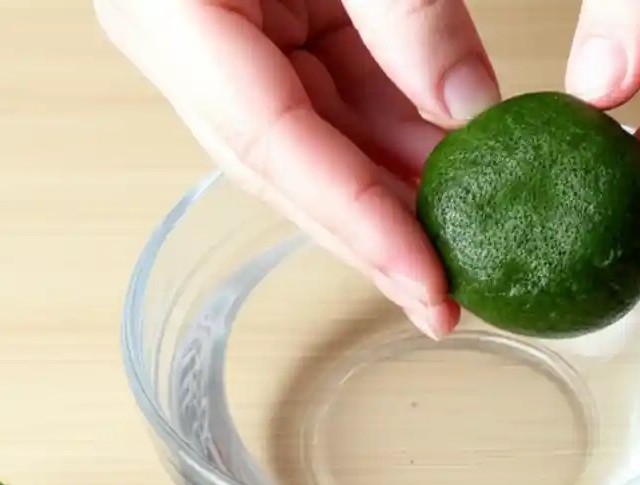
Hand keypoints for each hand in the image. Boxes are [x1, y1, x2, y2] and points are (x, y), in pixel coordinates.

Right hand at [94, 0, 504, 339]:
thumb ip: (402, 5)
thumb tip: (465, 108)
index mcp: (171, 8)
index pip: (267, 141)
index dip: (353, 220)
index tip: (430, 283)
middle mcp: (185, 40)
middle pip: (284, 166)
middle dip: (371, 234)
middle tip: (453, 299)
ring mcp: (220, 40)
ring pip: (312, 145)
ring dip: (391, 195)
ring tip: (469, 245)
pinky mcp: (262, 31)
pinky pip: (330, 102)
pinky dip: (393, 139)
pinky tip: (452, 171)